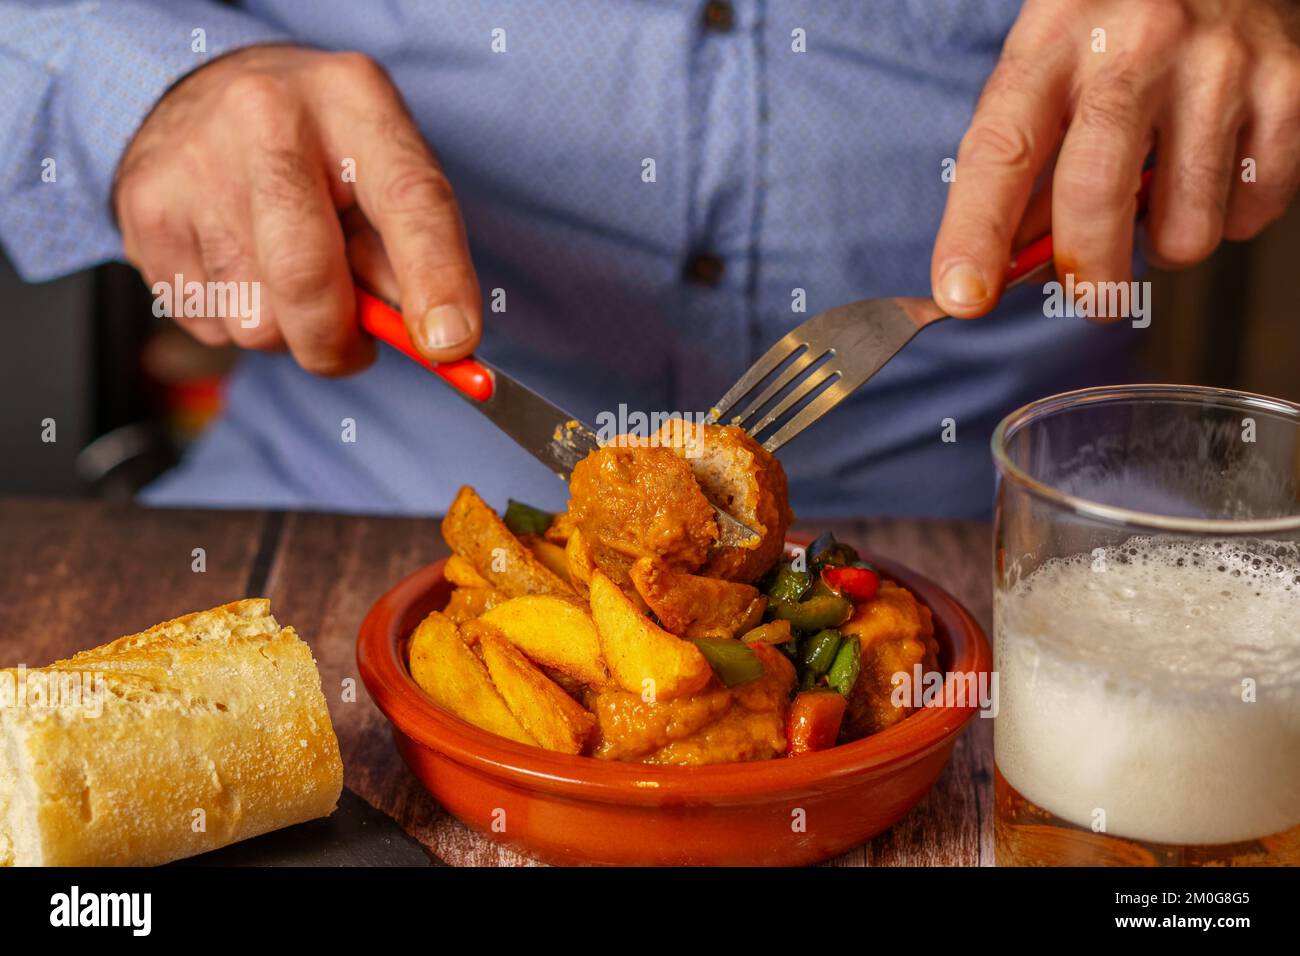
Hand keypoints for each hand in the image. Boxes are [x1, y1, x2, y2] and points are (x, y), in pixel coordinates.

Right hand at [113, 45, 480, 372]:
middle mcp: (266, 118)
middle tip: (353, 348)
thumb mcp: (382, 170)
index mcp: (352, 99)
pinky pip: (212, 325)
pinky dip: (237, 318)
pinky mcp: (145, 210)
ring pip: (256, 321)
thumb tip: (433, 340)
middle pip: (307, 276)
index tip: (450, 346)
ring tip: (283, 272)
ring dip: (285, 329)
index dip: (436, 280)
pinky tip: (239, 264)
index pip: (409, 201)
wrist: (204, 95)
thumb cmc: (319, 150)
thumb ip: (411, 251)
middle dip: (338, 342)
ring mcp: (194, 162)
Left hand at [931, 0, 1299, 317]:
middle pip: (1095, 192)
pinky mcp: (1287, 86)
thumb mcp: (1049, 68)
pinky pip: (1251, 209)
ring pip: (1185, 224)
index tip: (963, 295)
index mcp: (1054, 43)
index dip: (976, 232)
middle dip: (1087, 273)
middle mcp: (1136, 46)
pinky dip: (1229, 218)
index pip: (1001, 150)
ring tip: (1161, 204)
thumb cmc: (1114, 31)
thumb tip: (1004, 266)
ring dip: (1166, 246)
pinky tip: (1215, 176)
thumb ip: (1023, 162)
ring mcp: (1217, 65)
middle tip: (1092, 297)